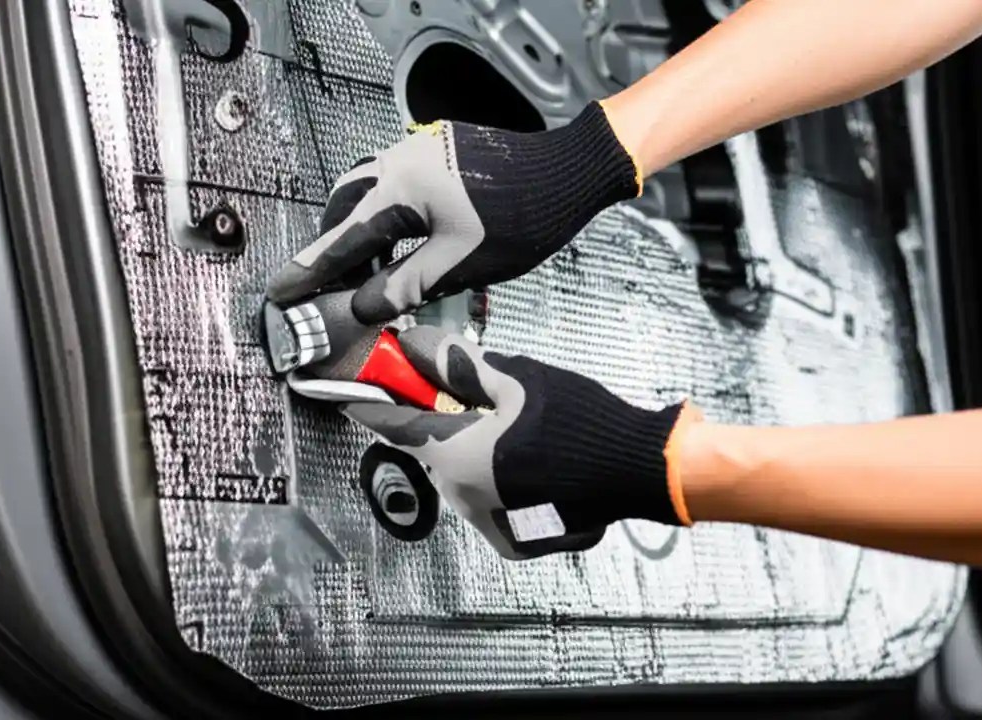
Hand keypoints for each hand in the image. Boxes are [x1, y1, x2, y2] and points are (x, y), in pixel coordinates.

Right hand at [265, 102, 639, 323]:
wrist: (569, 171)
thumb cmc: (521, 218)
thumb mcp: (460, 264)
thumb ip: (405, 286)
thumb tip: (363, 307)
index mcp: (398, 190)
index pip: (341, 239)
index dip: (310, 271)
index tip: (281, 291)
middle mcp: (398, 162)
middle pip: (344, 209)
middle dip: (330, 248)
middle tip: (325, 287)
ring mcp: (417, 151)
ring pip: (367, 194)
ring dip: (358, 231)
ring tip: (362, 271)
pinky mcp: (436, 151)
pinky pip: (392, 185)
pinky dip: (383, 216)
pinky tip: (396, 241)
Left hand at [341, 326, 699, 559]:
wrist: (637, 468)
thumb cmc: (577, 422)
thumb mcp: (515, 379)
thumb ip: (458, 362)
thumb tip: (417, 342)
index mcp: (453, 457)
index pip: (393, 425)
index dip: (367, 402)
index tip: (344, 390)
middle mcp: (460, 495)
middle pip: (430, 447)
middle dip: (437, 417)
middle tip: (458, 388)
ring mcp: (487, 518)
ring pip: (460, 471)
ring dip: (468, 443)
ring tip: (505, 418)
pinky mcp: (514, 533)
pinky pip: (487, 494)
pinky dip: (493, 470)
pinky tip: (522, 449)